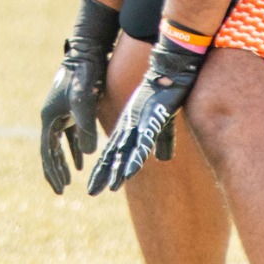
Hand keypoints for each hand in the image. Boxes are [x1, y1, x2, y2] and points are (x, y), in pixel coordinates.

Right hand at [39, 0, 118, 193]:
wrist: (88, 53)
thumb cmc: (84, 76)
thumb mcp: (84, 104)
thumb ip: (85, 129)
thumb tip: (88, 155)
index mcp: (49, 117)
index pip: (47, 152)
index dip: (53, 171)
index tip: (60, 189)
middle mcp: (51, 116)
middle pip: (49, 150)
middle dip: (54, 171)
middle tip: (60, 190)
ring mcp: (61, 112)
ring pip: (59, 144)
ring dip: (63, 161)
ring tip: (69, 180)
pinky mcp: (72, 109)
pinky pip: (70, 134)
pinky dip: (74, 148)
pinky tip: (82, 160)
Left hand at [87, 41, 204, 194]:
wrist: (171, 71)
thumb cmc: (166, 95)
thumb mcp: (163, 123)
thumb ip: (162, 141)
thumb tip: (162, 159)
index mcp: (129, 127)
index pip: (113, 151)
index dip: (104, 168)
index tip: (96, 186)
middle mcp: (130, 126)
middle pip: (114, 153)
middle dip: (103, 173)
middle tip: (92, 192)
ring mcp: (139, 123)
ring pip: (125, 151)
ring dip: (117, 170)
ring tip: (108, 187)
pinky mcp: (152, 120)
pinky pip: (142, 143)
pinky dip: (135, 158)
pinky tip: (129, 171)